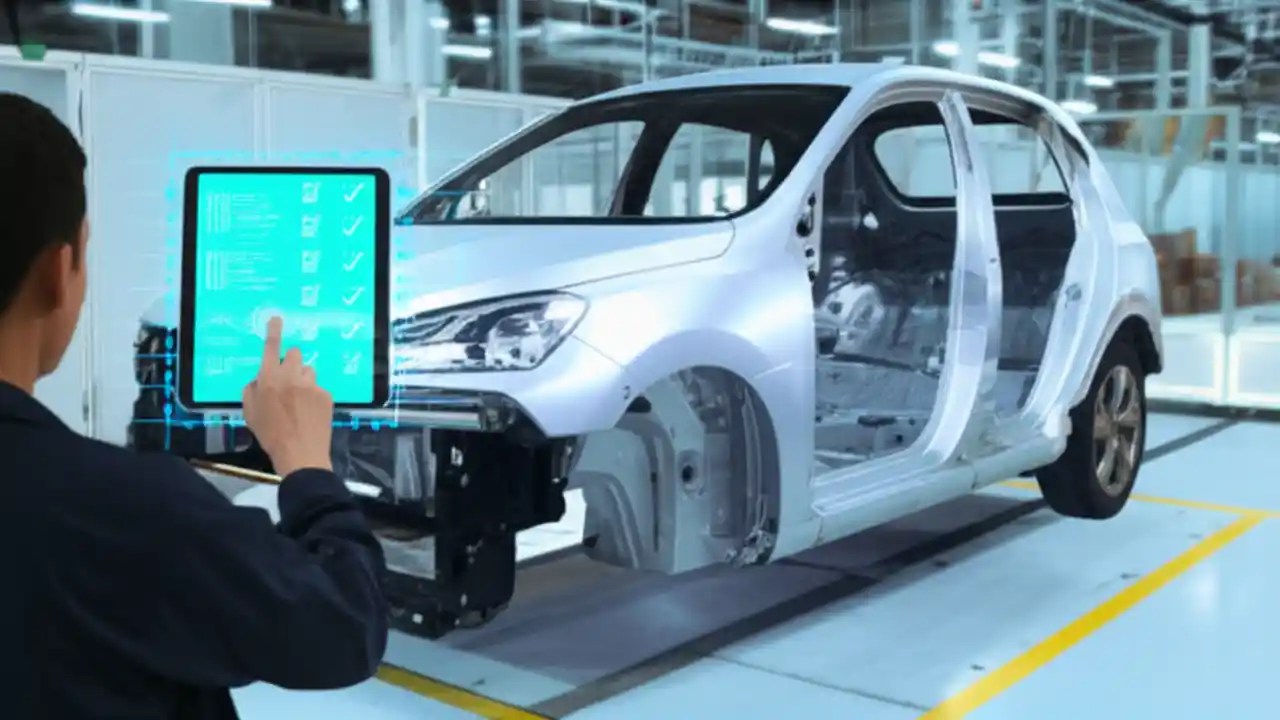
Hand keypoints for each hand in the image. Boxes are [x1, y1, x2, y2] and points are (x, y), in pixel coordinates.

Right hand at [242, 316, 334, 475]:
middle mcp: (291, 376)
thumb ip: (252, 390)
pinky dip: (314, 396)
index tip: (277, 318)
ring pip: (308, 371)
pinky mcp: (326, 394)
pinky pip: (318, 388)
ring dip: (303, 379)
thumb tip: (260, 379)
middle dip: (290, 362)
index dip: (273, 331)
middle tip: (288, 380)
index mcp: (269, 379)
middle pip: (295, 353)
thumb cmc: (270, 434)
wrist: (300, 453)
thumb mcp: (250, 412)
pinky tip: (310, 413)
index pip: (271, 347)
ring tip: (300, 400)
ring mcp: (311, 384)